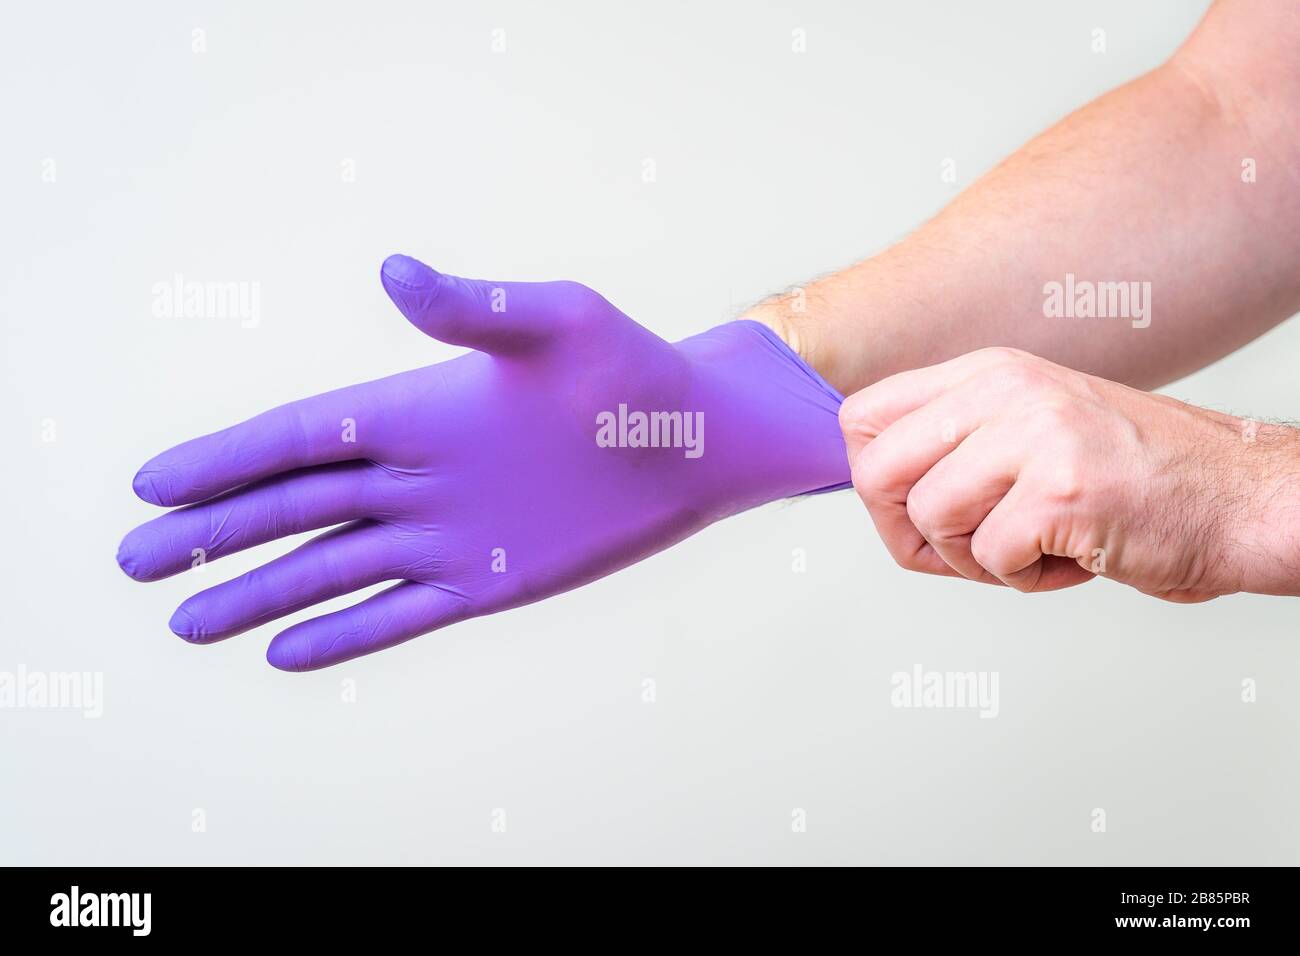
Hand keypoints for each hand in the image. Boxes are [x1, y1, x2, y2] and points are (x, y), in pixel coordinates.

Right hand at [118, 255, 848, 669]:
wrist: (699, 441)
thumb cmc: (635, 370)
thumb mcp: (560, 323)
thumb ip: (474, 309)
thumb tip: (389, 275)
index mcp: (419, 406)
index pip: (300, 437)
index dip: (226, 461)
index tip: (155, 483)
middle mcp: (420, 472)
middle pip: (295, 508)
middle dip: (214, 534)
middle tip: (135, 559)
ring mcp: (450, 531)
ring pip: (333, 569)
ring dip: (260, 595)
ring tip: (186, 623)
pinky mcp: (490, 581)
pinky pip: (402, 613)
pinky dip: (345, 634)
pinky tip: (284, 655)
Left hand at [839, 347, 1299, 600]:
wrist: (1243, 499)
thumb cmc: (1137, 478)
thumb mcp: (1032, 428)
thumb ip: (956, 444)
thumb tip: (872, 486)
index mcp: (989, 372)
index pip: (862, 417)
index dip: (872, 482)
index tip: (909, 510)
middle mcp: (1006, 390)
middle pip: (875, 474)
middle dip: (908, 531)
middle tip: (965, 545)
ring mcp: (1036, 435)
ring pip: (929, 520)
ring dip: (974, 559)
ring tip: (1033, 545)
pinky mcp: (1061, 491)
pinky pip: (989, 559)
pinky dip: (1024, 579)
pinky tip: (1071, 557)